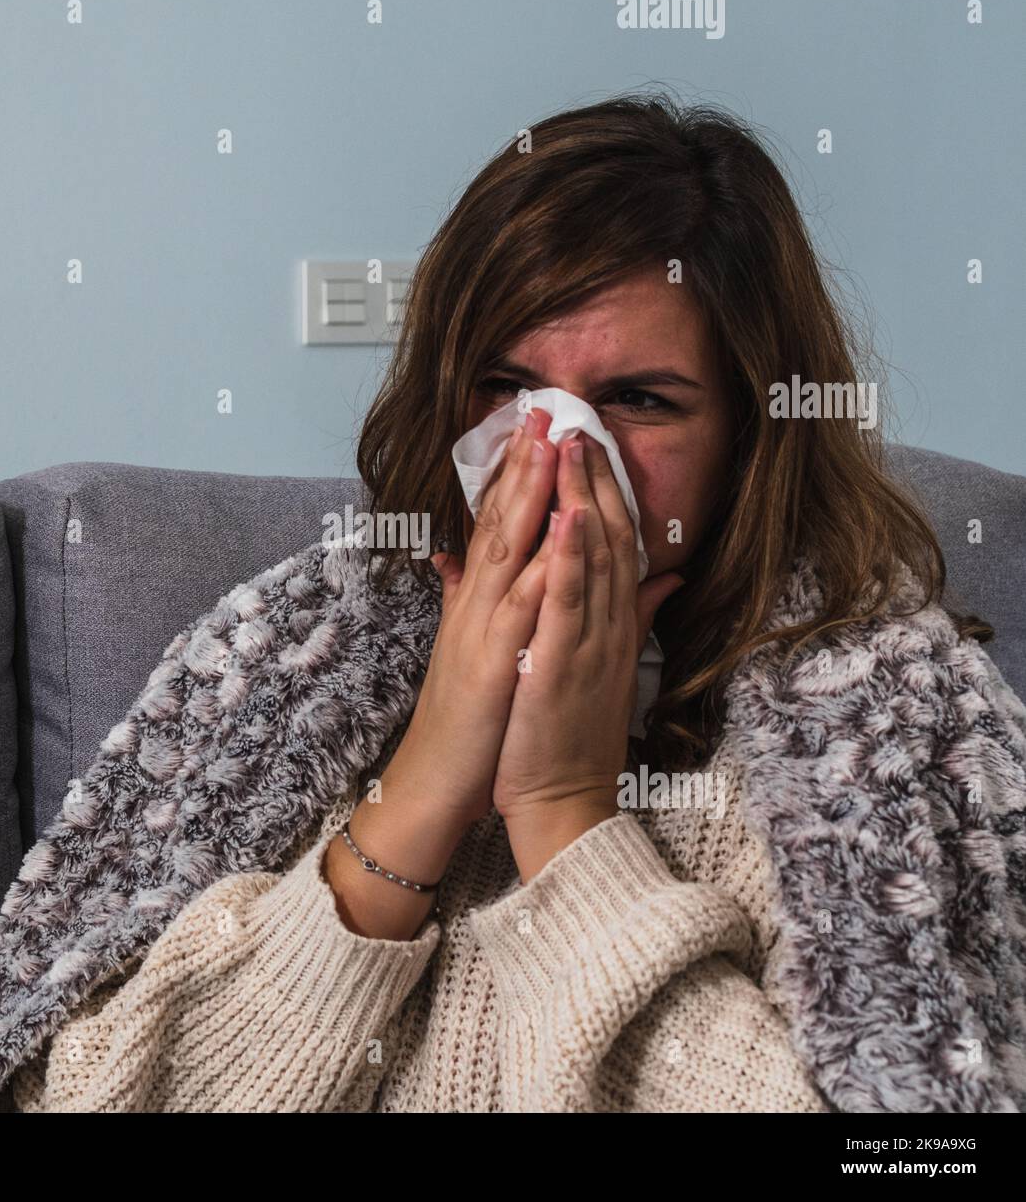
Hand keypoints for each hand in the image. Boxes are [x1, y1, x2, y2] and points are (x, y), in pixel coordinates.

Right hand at [388, 409, 554, 830]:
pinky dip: (544, 561)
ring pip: (506, 548)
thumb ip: (464, 603)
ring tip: (548, 440)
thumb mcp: (465, 655)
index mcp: (475, 607)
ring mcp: (480, 630)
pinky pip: (523, 602)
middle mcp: (475, 607)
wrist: (432, 786)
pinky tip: (562, 524)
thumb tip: (456, 562)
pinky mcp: (492, 661)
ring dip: (528, 491)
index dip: (513, 478)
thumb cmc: (460, 727)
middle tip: (542, 409)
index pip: (495, 530)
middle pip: (499, 523)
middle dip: (521, 464)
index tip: (533, 432)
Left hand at [491, 421, 683, 827]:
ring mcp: (589, 644)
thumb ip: (636, 615)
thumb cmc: (573, 734)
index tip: (589, 442)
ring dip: (583, 498)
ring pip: (592, 559)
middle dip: (593, 477)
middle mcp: (609, 626)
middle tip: (579, 421)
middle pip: (609, 538)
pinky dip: (569, 559)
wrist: (563, 803)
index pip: (616, 544)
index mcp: (613, 624)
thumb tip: (663, 576)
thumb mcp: (610, 665)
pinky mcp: (561, 667)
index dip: (606, 490)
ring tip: (572, 445)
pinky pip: (568, 605)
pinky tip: (568, 517)